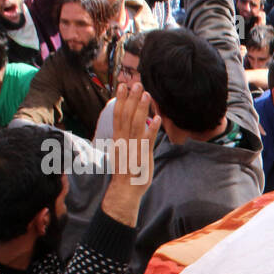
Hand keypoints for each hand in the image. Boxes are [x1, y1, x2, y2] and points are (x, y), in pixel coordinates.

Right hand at [102, 83, 161, 225]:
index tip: (122, 85)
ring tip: (146, 94)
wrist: (124, 190)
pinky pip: (147, 140)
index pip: (117, 114)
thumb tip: (130, 124)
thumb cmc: (125, 171)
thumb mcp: (122, 150)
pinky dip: (151, 128)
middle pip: (126, 115)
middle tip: (136, 83)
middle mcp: (123, 141)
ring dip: (141, 108)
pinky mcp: (143, 156)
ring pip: (135, 124)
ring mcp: (133, 148)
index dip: (120, 99)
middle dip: (130, 98)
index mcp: (118, 138)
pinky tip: (156, 118)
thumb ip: (125, 137)